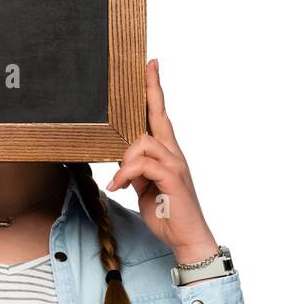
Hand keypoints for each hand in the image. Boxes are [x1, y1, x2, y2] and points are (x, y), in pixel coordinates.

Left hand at [106, 60, 217, 264]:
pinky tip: (118, 186)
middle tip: (148, 65)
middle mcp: (173, 153)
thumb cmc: (167, 215)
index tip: (150, 66)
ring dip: (124, 161)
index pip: (159, 116)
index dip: (154, 91)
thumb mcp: (143, 189)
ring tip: (117, 182)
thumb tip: (121, 159)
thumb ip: (135, 171)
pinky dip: (126, 174)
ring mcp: (175, 163)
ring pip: (143, 142)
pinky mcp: (172, 177)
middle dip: (151, 89)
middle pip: (158, 114)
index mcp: (167, 154)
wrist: (186, 238)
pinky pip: (142, 164)